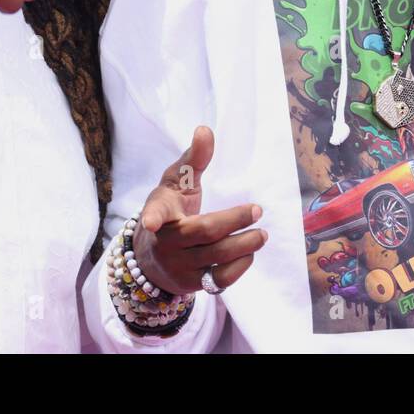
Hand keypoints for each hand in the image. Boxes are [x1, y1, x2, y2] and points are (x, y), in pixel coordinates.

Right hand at [134, 126, 266, 293]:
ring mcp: (178, 266)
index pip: (155, 213)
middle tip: (257, 210)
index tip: (152, 222)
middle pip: (203, 232)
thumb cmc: (171, 209)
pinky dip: (240, 266)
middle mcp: (166, 242)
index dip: (153, 217)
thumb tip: (205, 129)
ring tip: (261, 234)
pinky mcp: (191, 284)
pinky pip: (219, 280)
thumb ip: (193, 159)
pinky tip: (250, 253)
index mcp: (160, 212)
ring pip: (215, 257)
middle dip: (233, 220)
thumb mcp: (176, 182)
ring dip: (244, 245)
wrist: (153, 256)